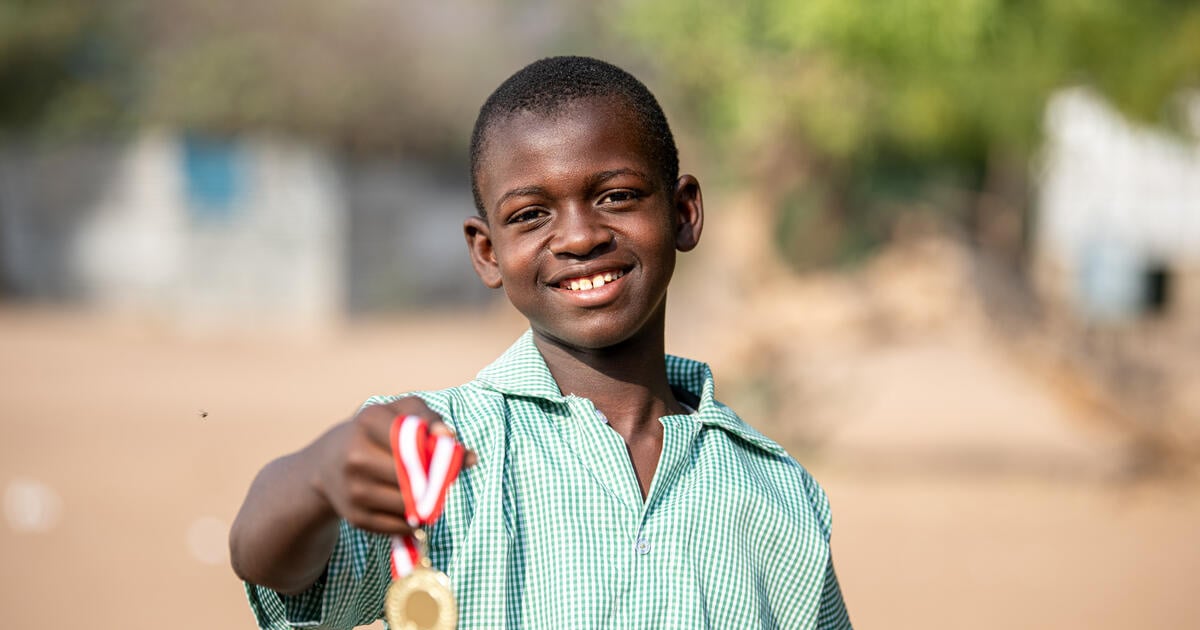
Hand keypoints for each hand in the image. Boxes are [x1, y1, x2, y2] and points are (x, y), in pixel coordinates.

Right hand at [311, 397, 472, 534]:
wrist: (327, 463)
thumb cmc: (377, 432)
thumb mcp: (399, 411)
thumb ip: (431, 420)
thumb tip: (460, 449)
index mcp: (369, 420)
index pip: (417, 438)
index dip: (441, 449)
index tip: (453, 453)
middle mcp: (356, 455)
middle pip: (416, 475)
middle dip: (437, 479)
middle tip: (445, 476)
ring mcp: (354, 489)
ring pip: (411, 503)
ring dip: (428, 501)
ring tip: (428, 490)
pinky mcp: (356, 518)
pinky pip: (402, 524)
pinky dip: (415, 518)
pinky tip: (412, 505)